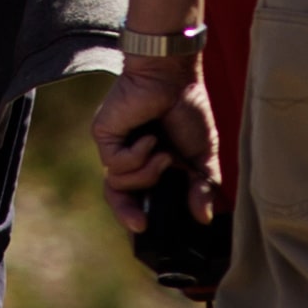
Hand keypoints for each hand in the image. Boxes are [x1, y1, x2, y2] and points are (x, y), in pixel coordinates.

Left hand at [92, 58, 220, 233]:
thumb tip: (204, 218)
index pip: (140, 198)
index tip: (150, 233)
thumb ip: (202, 188)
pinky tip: (149, 139)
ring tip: (164, 156)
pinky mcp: (104, 135)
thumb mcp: (202, 155)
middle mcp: (131, 158)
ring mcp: (116, 146)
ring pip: (118, 185)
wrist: (172, 75)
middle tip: (142, 225)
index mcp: (152, 165)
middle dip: (127, 215)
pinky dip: (138, 157)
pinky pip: (116, 166)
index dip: (141, 217)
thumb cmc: (188, 108)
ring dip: (146, 175)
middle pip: (119, 198)